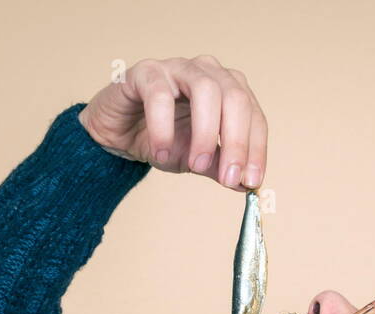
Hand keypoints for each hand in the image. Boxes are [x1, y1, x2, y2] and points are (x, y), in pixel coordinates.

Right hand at [78, 55, 267, 190]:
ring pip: (205, 90)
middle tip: (228, 177)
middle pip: (236, 98)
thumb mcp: (196, 160)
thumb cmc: (162, 140)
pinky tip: (161, 153)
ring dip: (205, 133)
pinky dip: (163, 128)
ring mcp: (178, 68)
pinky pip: (160, 95)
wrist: (118, 136)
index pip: (253, 116)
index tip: (252, 181)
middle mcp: (208, 73)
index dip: (256, 149)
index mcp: (228, 91)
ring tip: (195, 165)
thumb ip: (220, 167)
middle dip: (236, 142)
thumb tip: (247, 185)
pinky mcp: (146, 73)